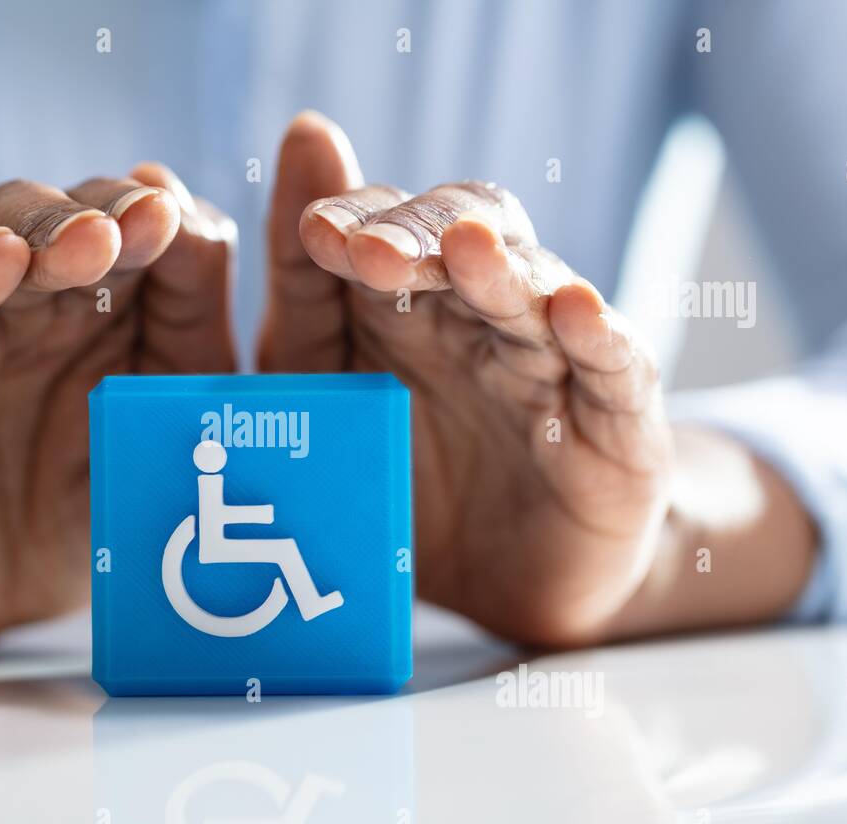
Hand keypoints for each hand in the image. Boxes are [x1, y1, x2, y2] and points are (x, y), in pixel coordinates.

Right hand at [0, 166, 235, 649]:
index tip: (157, 213)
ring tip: (7, 259)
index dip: (125, 209)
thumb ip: (192, 329)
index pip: (102, 221)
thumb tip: (195, 219)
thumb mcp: (160, 419)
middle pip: (18, 227)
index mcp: (89, 300)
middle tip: (94, 237)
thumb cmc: (87, 498)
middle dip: (55, 225)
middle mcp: (8, 307)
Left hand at [259, 113, 673, 642]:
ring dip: (498, 269)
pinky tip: (574, 311)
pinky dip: (599, 336)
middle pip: (454, 242)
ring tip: (468, 251)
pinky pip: (614, 369)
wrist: (518, 578)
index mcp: (401, 310)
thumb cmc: (414, 483)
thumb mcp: (337, 414)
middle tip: (368, 250)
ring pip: (529, 293)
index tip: (313, 228)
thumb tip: (227, 243)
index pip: (376, 236)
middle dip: (413, 238)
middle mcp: (477, 318)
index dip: (347, 222)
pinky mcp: (618, 420)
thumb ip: (299, 337)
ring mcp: (551, 362)